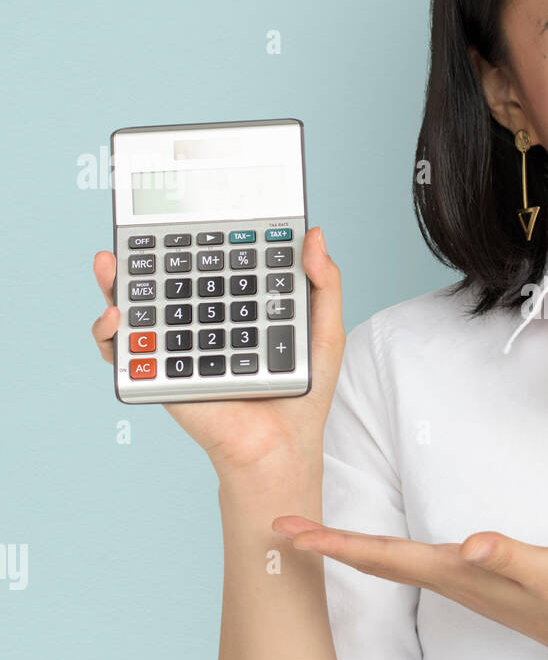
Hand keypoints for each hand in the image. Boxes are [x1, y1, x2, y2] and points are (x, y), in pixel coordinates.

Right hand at [89, 227, 344, 479]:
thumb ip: (325, 285)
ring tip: (109, 262)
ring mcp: (181, 347)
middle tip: (138, 232)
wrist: (282, 448)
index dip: (199, 236)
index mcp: (239, 307)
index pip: (215, 264)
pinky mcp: (162, 374)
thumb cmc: (304, 396)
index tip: (191, 211)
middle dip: (145, 254)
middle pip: (169, 280)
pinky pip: (126, 353)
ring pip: (139, 310)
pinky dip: (111, 334)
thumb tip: (316, 236)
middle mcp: (205, 323)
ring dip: (115, 283)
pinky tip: (117, 316)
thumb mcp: (324, 332)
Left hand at [270, 517, 547, 659]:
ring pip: (388, 564)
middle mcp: (448, 580)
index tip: (294, 533)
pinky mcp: (469, 582)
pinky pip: (408, 566)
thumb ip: (510, 557)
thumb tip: (470, 545)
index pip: (384, 556)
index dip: (337, 543)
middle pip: (374, 561)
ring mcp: (456, 584)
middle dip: (325, 544)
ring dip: (347, 549)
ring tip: (313, 535)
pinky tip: (374, 550)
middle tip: (280, 526)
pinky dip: (378, 554)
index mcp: (456, 573)